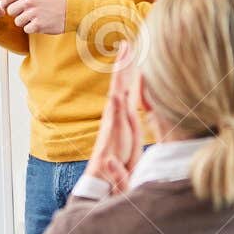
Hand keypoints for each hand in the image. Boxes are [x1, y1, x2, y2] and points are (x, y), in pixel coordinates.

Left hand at [3, 0, 67, 34]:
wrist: (71, 10)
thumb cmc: (55, 2)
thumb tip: (8, 0)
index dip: (5, 4)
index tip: (6, 8)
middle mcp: (30, 0)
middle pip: (10, 11)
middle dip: (16, 14)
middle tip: (26, 15)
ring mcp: (33, 13)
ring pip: (17, 22)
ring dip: (25, 23)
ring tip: (35, 19)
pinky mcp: (38, 24)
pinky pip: (26, 29)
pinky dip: (32, 29)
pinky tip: (40, 24)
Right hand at [86, 44, 142, 191]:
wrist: (102, 190)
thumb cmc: (118, 173)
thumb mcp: (132, 152)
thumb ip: (132, 133)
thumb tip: (127, 119)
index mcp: (124, 121)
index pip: (128, 92)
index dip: (129, 74)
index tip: (131, 53)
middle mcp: (116, 121)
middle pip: (120, 88)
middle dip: (123, 66)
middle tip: (126, 43)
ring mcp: (112, 130)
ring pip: (117, 98)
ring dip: (119, 77)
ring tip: (122, 57)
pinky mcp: (109, 143)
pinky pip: (114, 123)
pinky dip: (116, 108)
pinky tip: (117, 94)